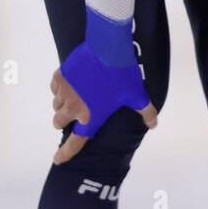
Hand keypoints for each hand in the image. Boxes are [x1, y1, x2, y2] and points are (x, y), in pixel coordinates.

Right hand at [50, 41, 157, 164]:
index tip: (58, 159)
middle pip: (59, 122)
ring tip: (76, 96)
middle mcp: (73, 108)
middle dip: (64, 121)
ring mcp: (64, 92)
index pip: (75, 142)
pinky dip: (60, 89)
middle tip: (76, 113)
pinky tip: (71, 83)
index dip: (65, 153)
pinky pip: (54, 89)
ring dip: (63, 105)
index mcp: (91, 117)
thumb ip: (146, 112)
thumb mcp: (137, 95)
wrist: (107, 48)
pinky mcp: (59, 77)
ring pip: (56, 105)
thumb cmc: (123, 75)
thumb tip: (153, 124)